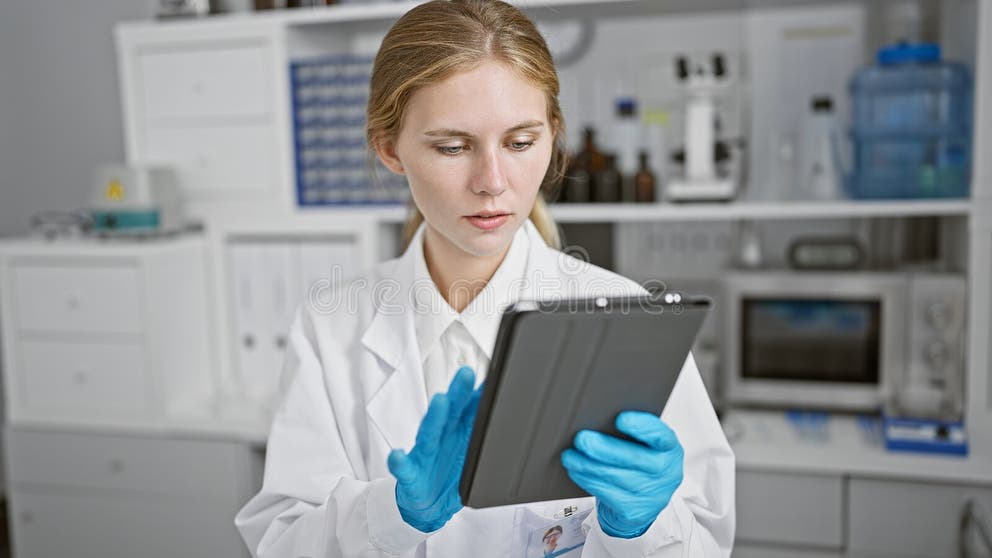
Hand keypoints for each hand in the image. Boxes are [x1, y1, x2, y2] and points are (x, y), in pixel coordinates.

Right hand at [387, 366, 481, 532]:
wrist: (426, 505)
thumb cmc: (449, 473)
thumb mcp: (472, 453)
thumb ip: (483, 431)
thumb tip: (508, 412)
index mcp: (457, 431)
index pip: (469, 407)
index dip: (479, 392)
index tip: (492, 376)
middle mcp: (440, 436)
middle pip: (450, 411)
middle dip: (458, 392)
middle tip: (467, 374)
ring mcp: (423, 454)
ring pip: (428, 433)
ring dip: (434, 417)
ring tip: (440, 401)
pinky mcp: (409, 474)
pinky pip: (403, 467)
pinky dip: (399, 461)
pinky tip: (397, 455)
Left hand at [561, 411, 683, 538]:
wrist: (645, 500)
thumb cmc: (641, 462)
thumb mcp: (646, 444)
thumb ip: (632, 431)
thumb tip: (599, 415)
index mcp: (669, 449)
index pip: (660, 435)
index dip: (641, 427)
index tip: (620, 418)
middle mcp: (666, 472)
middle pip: (633, 458)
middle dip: (604, 448)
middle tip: (582, 439)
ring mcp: (651, 495)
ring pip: (614, 477)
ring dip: (587, 465)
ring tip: (570, 455)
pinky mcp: (633, 511)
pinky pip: (606, 494)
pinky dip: (587, 480)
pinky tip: (576, 470)